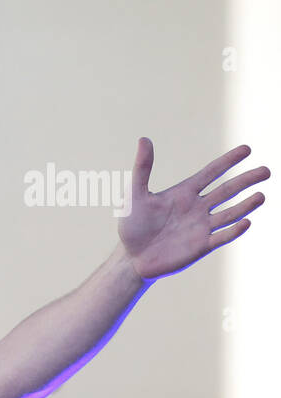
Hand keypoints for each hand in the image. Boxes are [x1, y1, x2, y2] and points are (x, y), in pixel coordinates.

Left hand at [119, 138, 267, 281]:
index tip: (246, 149)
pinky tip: (246, 222)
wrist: (131, 258)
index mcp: (184, 193)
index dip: (228, 161)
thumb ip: (142, 169)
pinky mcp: (201, 246)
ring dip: (245, 205)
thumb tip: (144, 139)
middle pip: (227, 191)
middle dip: (246, 180)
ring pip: (229, 213)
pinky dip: (233, 230)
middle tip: (266, 170)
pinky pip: (221, 237)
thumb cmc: (132, 226)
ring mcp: (201, 227)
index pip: (211, 173)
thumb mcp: (135, 196)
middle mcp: (197, 208)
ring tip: (260, 196)